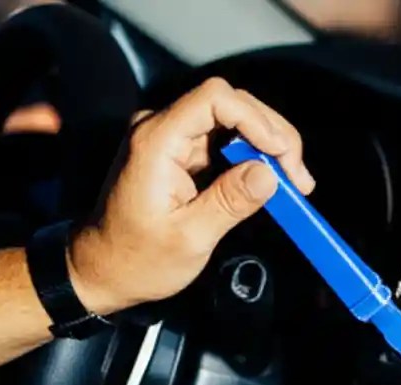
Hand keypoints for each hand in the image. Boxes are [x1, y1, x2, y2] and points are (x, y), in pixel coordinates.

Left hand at [68, 78, 315, 313]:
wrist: (101, 270)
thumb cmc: (136, 260)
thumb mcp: (190, 238)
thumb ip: (230, 202)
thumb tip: (269, 174)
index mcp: (156, 142)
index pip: (215, 98)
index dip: (256, 119)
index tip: (281, 155)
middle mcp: (161, 129)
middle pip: (231, 104)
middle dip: (272, 135)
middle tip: (298, 177)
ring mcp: (170, 138)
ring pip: (233, 121)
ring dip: (268, 146)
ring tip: (293, 181)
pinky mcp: (179, 153)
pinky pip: (224, 141)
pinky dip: (253, 157)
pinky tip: (273, 180)